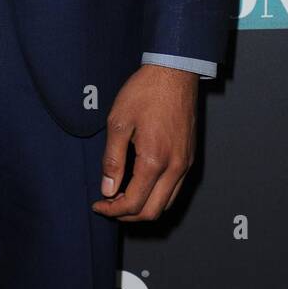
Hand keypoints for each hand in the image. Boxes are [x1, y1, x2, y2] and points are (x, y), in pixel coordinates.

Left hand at [90, 64, 197, 220]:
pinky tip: (141, 184)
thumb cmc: (145, 93)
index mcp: (155, 161)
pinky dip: (157, 196)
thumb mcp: (118, 122)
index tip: (98, 205)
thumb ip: (112, 160)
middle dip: (127, 215)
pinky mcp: (189, 157)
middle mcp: (175, 168)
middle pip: (152, 211)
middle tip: (108, 205)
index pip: (134, 203)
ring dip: (144, 207)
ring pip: (167, 203)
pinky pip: (175, 189)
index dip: (112, 210)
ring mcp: (185, 163)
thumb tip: (107, 189)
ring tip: (122, 197)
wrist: (174, 73)